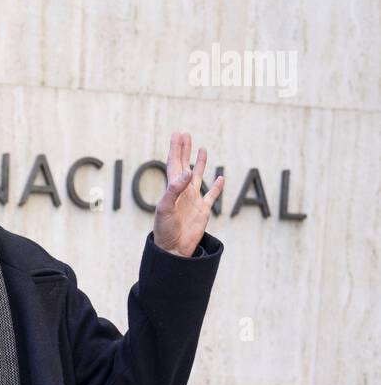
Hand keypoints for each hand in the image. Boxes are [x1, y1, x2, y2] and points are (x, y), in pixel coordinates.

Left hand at [153, 132, 223, 256]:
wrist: (173, 250)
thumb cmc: (164, 230)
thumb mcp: (165, 208)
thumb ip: (175, 189)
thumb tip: (187, 172)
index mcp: (172, 189)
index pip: (174, 164)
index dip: (176, 149)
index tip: (178, 134)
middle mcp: (182, 192)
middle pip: (184, 165)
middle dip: (185, 150)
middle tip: (185, 135)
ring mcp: (193, 200)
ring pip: (198, 177)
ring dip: (200, 163)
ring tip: (202, 148)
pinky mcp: (203, 211)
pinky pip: (212, 195)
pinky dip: (217, 187)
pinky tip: (220, 178)